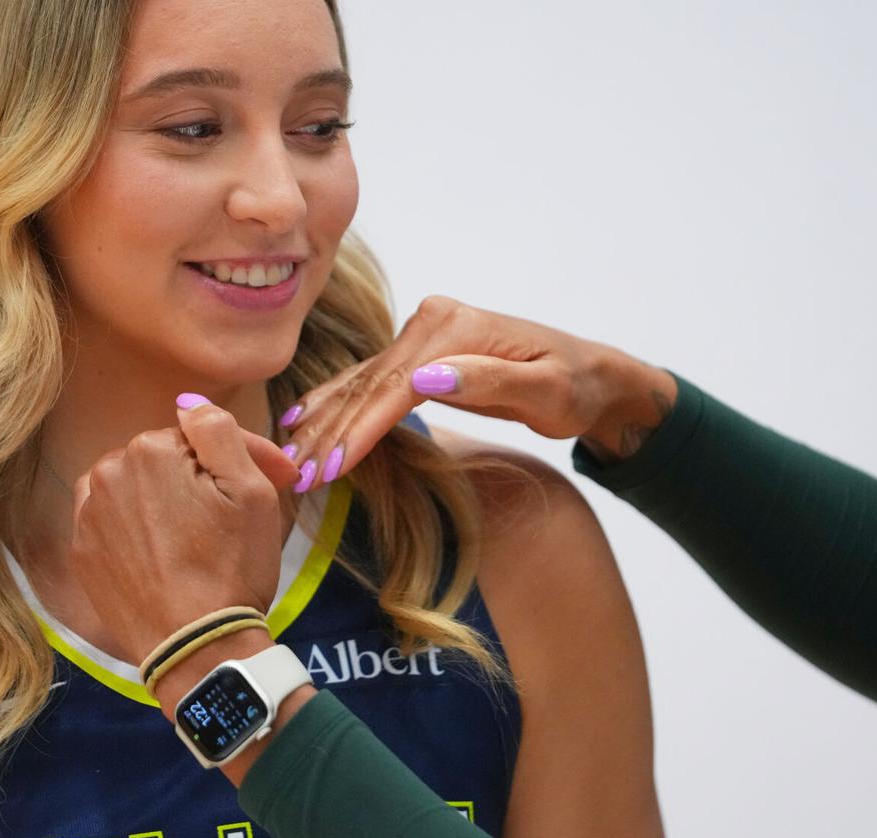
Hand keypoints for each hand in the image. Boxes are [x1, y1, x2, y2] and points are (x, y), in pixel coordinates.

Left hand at [67, 396, 299, 667]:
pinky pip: (114, 524)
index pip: (199, 435)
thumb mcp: (250, 490)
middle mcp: (107, 473)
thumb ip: (217, 430)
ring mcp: (87, 516)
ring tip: (199, 536)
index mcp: (150, 450)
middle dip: (201, 479)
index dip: (241, 457)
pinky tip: (168, 555)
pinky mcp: (81, 554)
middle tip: (238, 516)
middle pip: (164, 460)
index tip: (276, 481)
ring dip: (165, 501)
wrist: (195, 650)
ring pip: (136, 488)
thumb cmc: (232, 568)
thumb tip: (188, 404)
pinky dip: (139, 531)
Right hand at [278, 295, 678, 489]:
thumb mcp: (549, 390)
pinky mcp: (417, 353)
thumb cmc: (576, 386)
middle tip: (294, 475)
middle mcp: (430, 323)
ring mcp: (420, 335)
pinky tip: (301, 420)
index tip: (331, 466)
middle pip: (367, 384)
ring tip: (286, 454)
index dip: (360, 429)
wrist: (590, 374)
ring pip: (359, 383)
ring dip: (322, 422)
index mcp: (455, 328)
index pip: (394, 386)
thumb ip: (489, 382)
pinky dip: (333, 403)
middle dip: (330, 432)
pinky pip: (367, 382)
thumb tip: (427, 379)